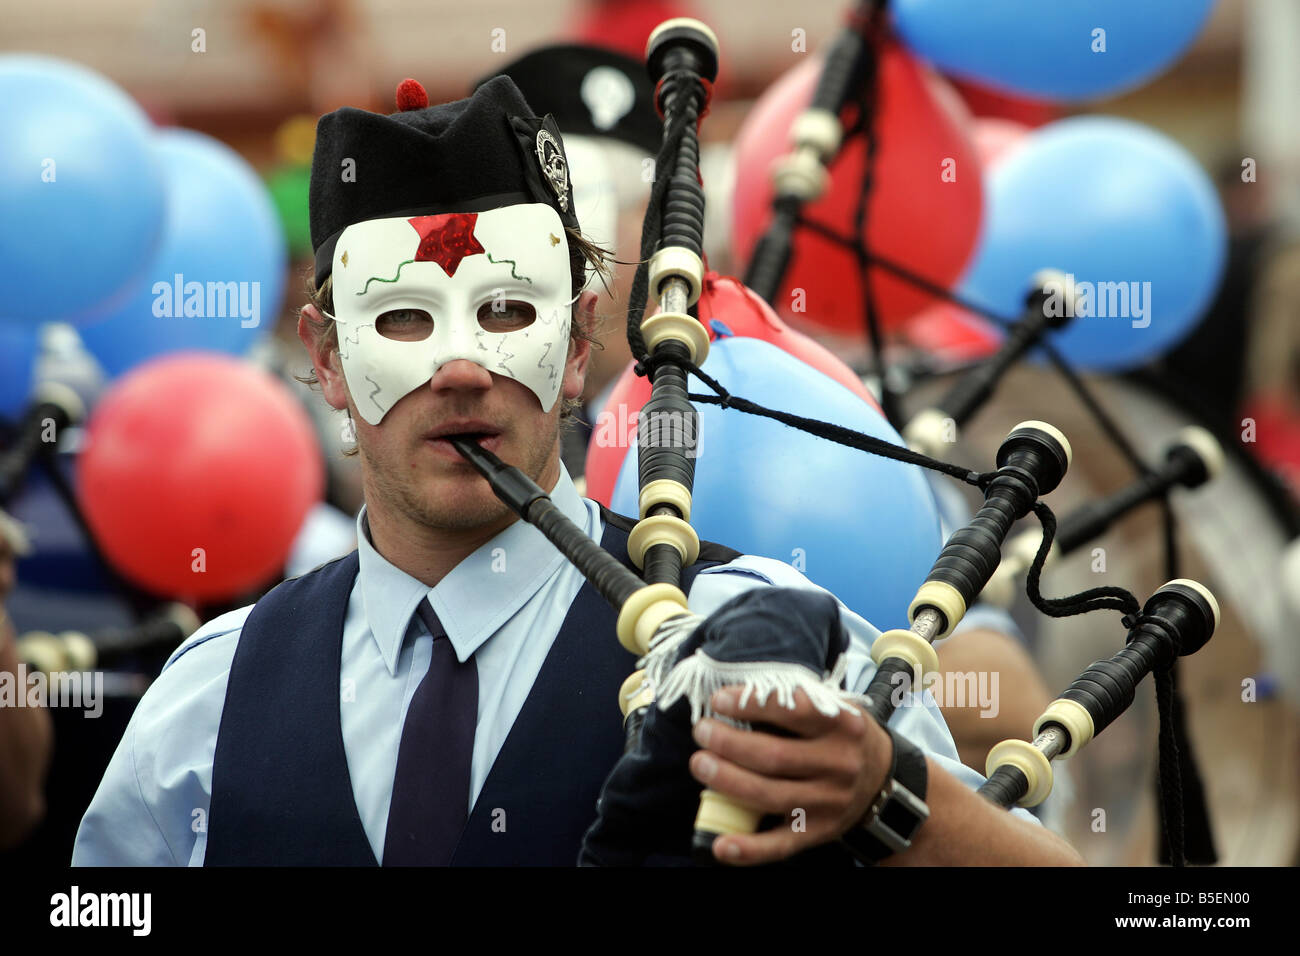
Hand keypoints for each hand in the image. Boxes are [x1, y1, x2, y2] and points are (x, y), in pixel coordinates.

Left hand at [688, 685, 891, 865]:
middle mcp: (838, 764)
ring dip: (727, 781)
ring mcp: (828, 802)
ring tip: (699, 764)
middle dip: (728, 743)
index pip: (793, 710)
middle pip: (773, 756)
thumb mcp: (834, 708)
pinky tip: (720, 845)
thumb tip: (736, 699)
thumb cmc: (843, 736)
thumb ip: (795, 703)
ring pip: (769, 796)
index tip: (719, 700)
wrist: (883, 783)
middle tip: (701, 731)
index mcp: (842, 725)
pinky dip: (748, 849)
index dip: (751, 704)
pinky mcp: (818, 832)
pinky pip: (780, 845)